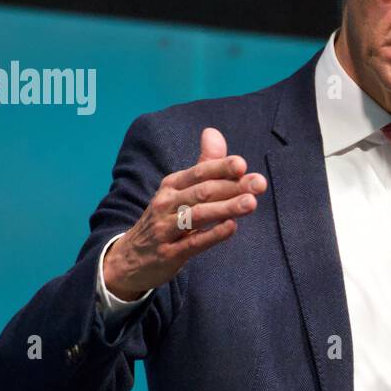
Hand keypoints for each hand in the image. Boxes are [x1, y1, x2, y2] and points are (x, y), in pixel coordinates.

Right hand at [103, 127, 265, 299]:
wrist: (130, 258)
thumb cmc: (164, 219)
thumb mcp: (178, 190)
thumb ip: (203, 164)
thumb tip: (213, 132)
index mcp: (172, 185)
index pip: (199, 172)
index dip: (220, 168)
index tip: (242, 165)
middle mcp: (167, 203)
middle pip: (202, 192)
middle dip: (233, 187)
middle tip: (260, 183)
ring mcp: (166, 229)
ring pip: (198, 215)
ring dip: (226, 208)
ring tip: (251, 203)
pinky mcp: (169, 254)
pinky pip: (192, 243)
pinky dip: (212, 235)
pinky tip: (231, 228)